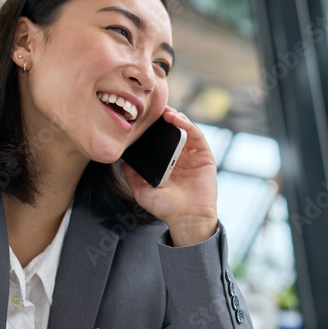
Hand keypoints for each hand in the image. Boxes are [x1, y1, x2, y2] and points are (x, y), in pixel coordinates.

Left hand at [122, 107, 217, 246]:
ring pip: (186, 130)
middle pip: (174, 132)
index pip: (162, 140)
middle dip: (165, 119)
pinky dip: (187, 125)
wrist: (186, 219)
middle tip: (154, 109)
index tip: (143, 119)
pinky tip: (176, 120)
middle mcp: (181, 158)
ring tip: (165, 112)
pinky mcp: (205, 157)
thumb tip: (121, 162)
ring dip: (176, 118)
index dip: (154, 128)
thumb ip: (132, 176)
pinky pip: (197, 136)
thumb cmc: (166, 208)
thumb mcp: (142, 191)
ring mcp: (194, 157)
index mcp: (168, 164)